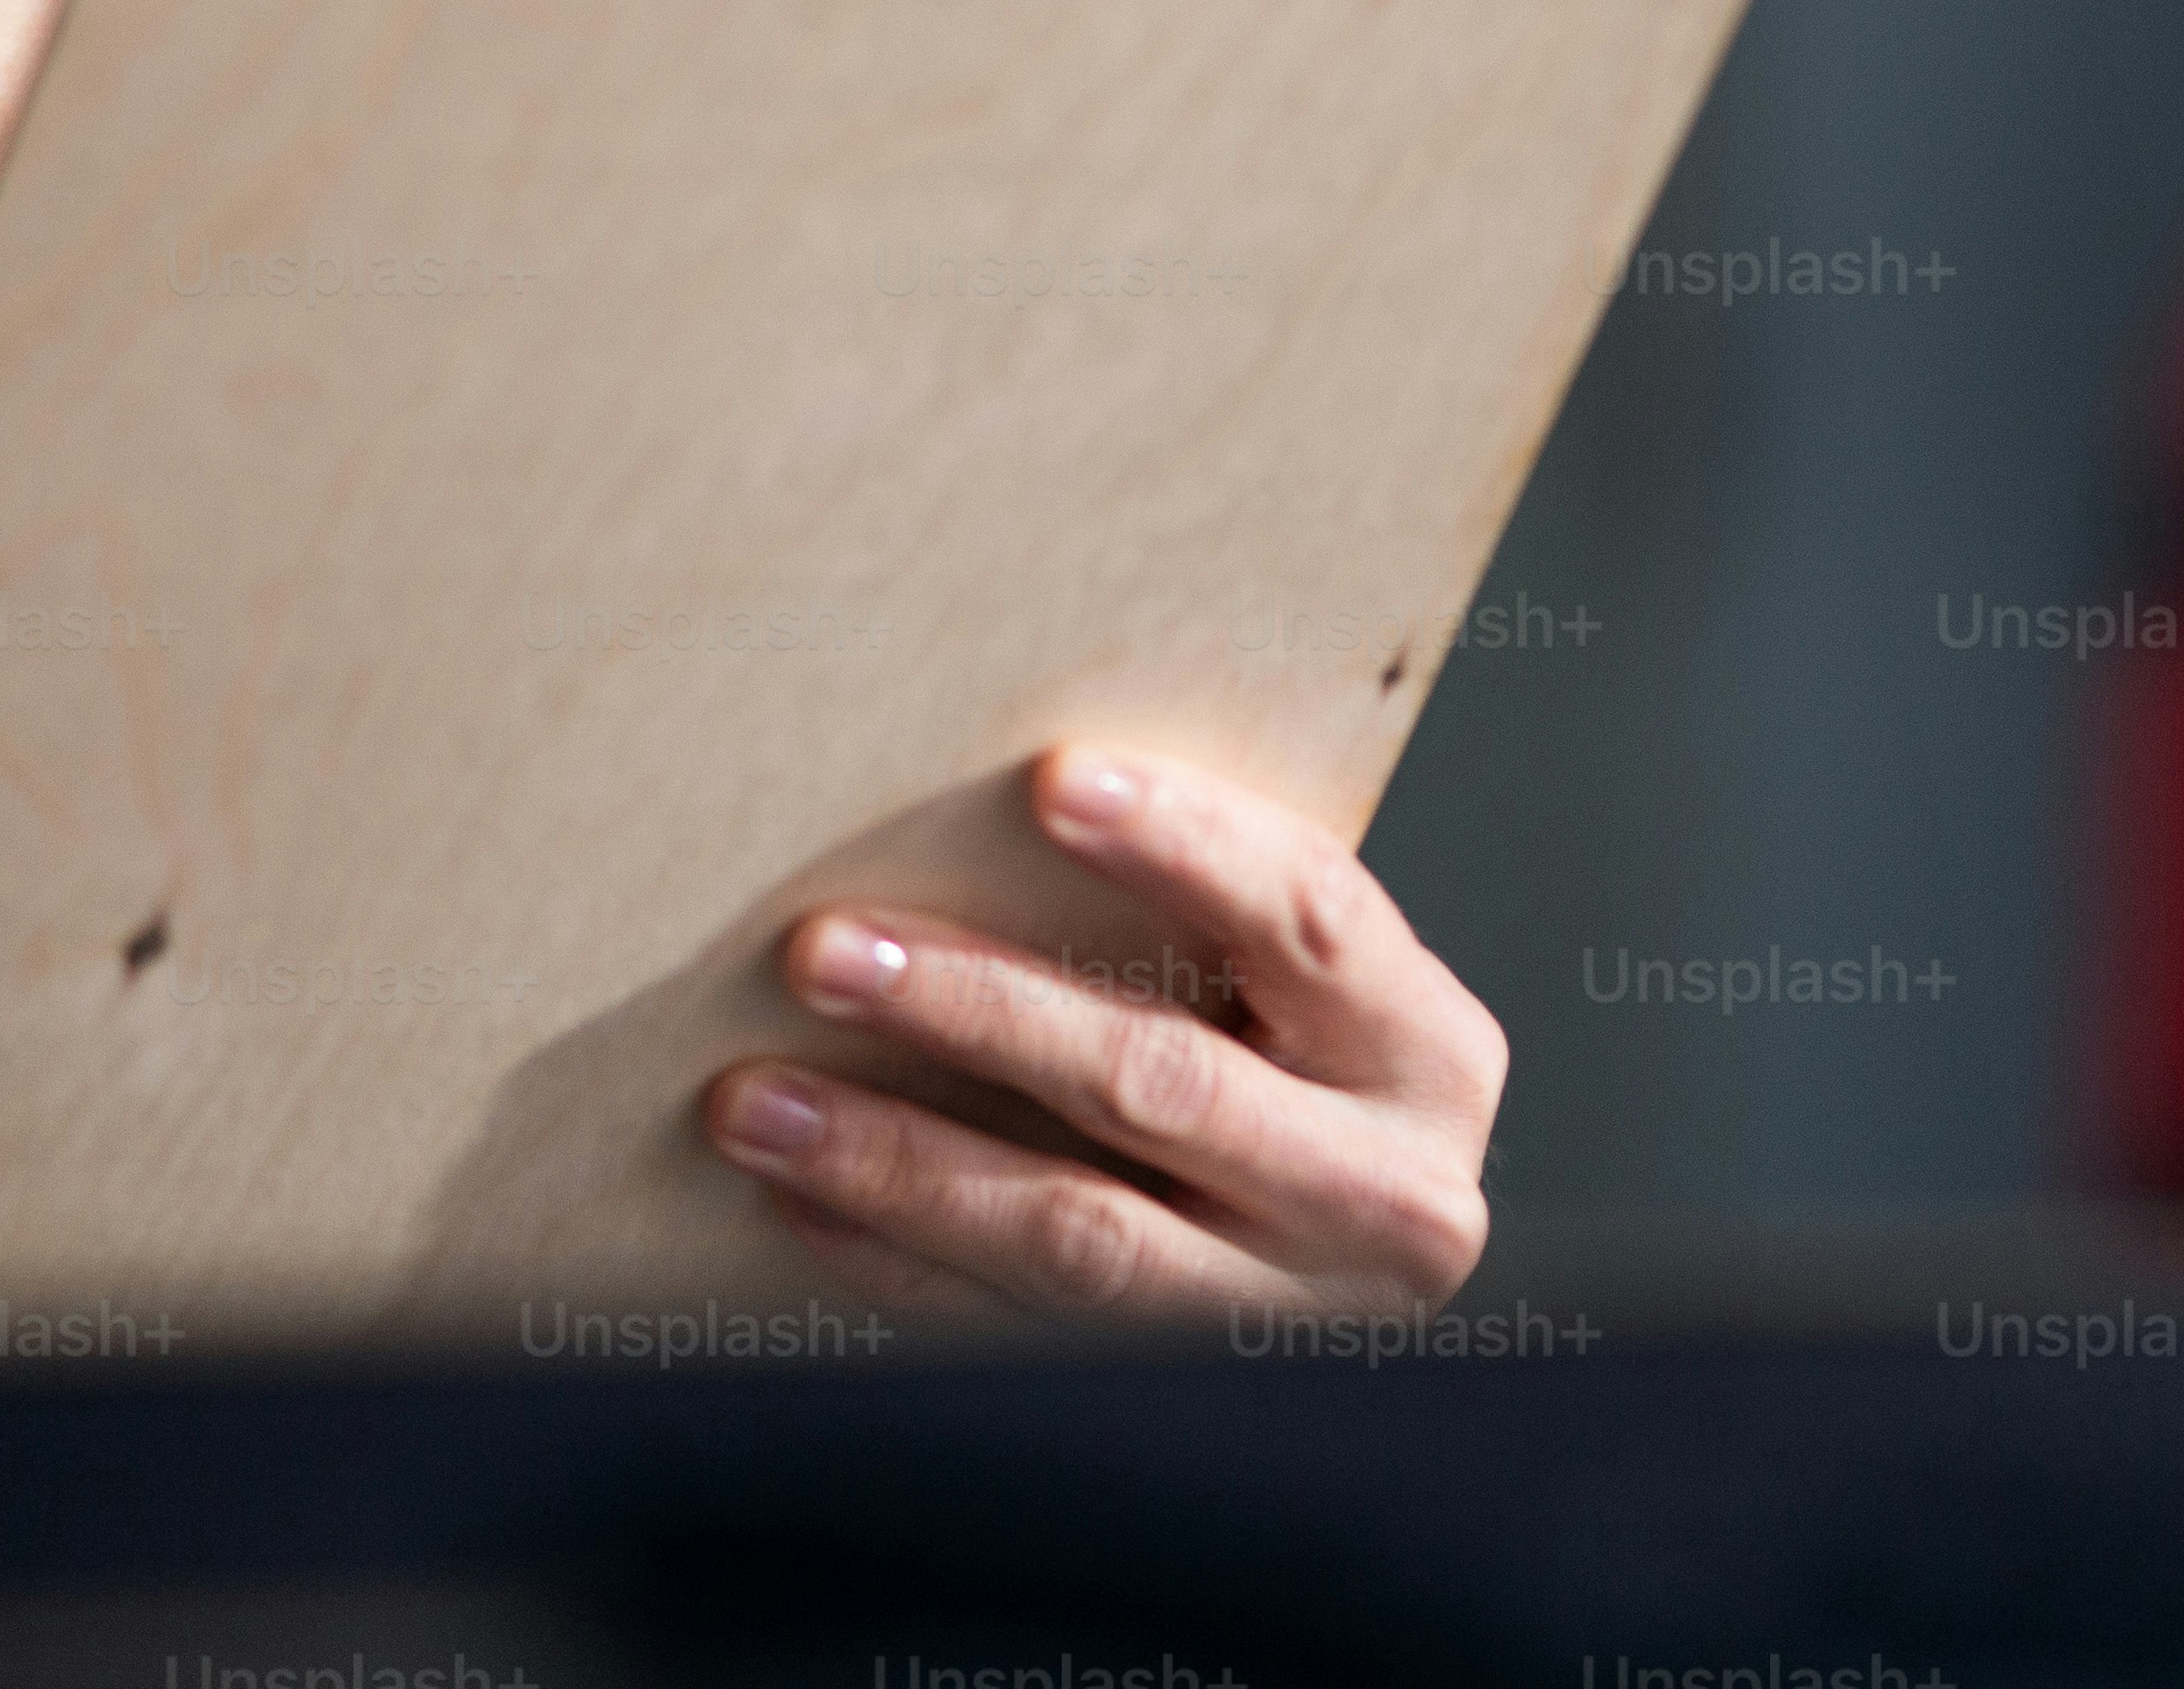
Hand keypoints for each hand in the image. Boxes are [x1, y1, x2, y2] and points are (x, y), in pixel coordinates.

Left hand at [697, 746, 1503, 1317]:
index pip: (1314, 916)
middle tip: (821, 953)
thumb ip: (1208, 924)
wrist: (1349, 1284)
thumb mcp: (1301, 999)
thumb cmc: (1297, 1082)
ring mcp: (1289, 1319)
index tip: (1047, 783)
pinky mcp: (1187, 1400)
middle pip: (1165, 1084)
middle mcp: (1390, 1196)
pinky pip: (1018, 1332)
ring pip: (1080, 1233)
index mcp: (1425, 1053)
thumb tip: (993, 799)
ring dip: (898, 1159)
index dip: (1185, 845)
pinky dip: (899, 1262)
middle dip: (978, 1010)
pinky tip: (801, 1201)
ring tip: (758, 1103)